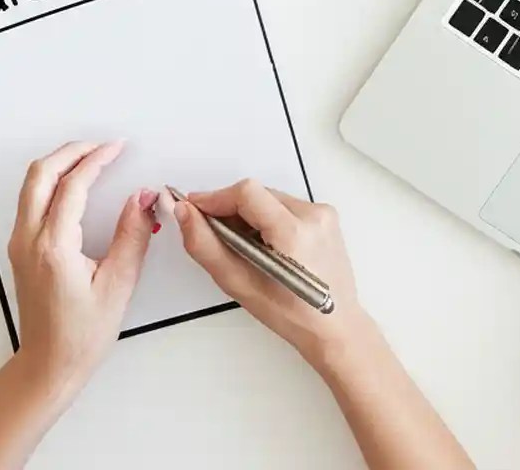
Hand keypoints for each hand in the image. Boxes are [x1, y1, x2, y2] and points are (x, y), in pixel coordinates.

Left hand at [0, 141, 157, 468]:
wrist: (49, 365)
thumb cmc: (80, 336)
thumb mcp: (118, 285)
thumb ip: (132, 235)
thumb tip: (143, 199)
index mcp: (54, 247)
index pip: (73, 185)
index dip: (98, 160)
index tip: (117, 148)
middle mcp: (29, 240)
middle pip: (41, 174)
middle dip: (72, 151)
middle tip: (102, 145)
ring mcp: (20, 244)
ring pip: (31, 184)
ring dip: (59, 163)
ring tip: (90, 157)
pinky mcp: (21, 250)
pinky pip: (30, 201)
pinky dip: (51, 181)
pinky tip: (73, 183)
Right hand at [172, 179, 365, 368]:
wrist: (334, 327)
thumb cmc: (292, 314)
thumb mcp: (239, 284)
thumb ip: (205, 245)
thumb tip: (185, 213)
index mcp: (294, 232)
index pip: (246, 193)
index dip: (215, 198)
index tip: (194, 209)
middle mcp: (314, 216)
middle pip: (258, 194)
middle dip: (230, 210)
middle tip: (215, 235)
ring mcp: (324, 215)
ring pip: (270, 198)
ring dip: (249, 216)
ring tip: (243, 247)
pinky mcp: (327, 218)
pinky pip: (287, 207)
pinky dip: (269, 219)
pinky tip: (265, 246)